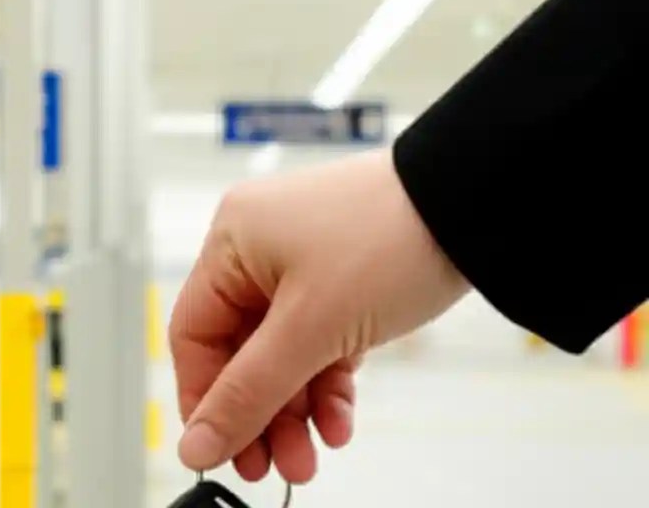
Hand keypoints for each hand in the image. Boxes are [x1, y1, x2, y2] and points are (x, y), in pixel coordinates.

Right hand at [169, 149, 469, 483]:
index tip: (218, 449)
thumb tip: (197, 443)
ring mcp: (304, 264)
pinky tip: (337, 421)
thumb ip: (248, 392)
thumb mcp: (310, 327)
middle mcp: (259, 249)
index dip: (204, 397)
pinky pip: (319, 342)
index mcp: (231, 242)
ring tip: (309, 457)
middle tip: (270, 466)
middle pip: (239, 350)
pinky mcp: (344, 279)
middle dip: (257, 414)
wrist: (477, 205)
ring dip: (294, 409)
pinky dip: (326, 383)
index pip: (194, 334)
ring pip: (282, 353)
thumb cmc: (389, 238)